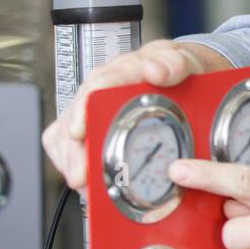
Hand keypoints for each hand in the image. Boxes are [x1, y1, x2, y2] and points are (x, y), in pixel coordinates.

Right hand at [41, 39, 223, 189]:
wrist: (177, 71)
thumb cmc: (175, 68)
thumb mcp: (183, 62)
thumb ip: (173, 65)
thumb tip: (156, 70)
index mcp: (124, 70)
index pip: (97, 86)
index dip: (84, 110)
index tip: (78, 133)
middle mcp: (101, 87)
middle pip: (75, 117)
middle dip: (75, 149)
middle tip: (81, 175)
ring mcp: (92, 105)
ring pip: (66, 133)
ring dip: (72, 161)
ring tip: (85, 186)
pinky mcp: (89, 122)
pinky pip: (67, 142)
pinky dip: (71, 163)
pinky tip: (84, 179)